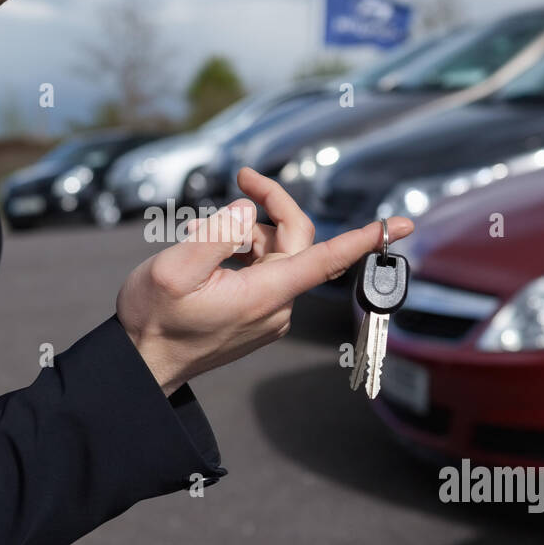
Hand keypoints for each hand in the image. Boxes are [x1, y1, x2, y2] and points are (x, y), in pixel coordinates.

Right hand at [116, 166, 414, 395]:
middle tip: (239, 179)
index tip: (402, 223)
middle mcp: (276, 306)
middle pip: (292, 241)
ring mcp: (268, 314)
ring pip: (273, 254)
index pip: (325, 259)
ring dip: (244, 234)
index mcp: (263, 294)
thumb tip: (246, 212)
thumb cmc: (152, 319)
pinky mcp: (257, 317)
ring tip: (198, 239)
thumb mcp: (171, 270)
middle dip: (267, 208)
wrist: (141, 364)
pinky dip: (240, 255)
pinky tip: (206, 260)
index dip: (364, 238)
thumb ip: (214, 236)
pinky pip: (262, 272)